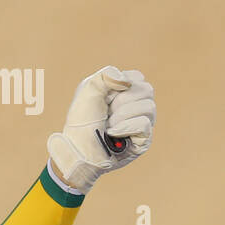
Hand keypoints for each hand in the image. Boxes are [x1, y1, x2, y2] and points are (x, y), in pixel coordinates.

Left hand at [47, 66, 154, 192]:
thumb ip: (106, 74)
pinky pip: (145, 124)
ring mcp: (142, 124)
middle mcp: (138, 106)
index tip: (104, 99)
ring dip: (122, 115)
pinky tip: (112, 133)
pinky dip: (126, 127)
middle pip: (147, 90)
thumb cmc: (81, 122)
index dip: (118, 87)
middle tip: (106, 114)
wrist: (76, 150)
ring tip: (108, 126)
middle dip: (121, 101)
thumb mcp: (88, 90)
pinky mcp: (143, 141)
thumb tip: (127, 81)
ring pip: (149, 107)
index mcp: (127, 92)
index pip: (138, 78)